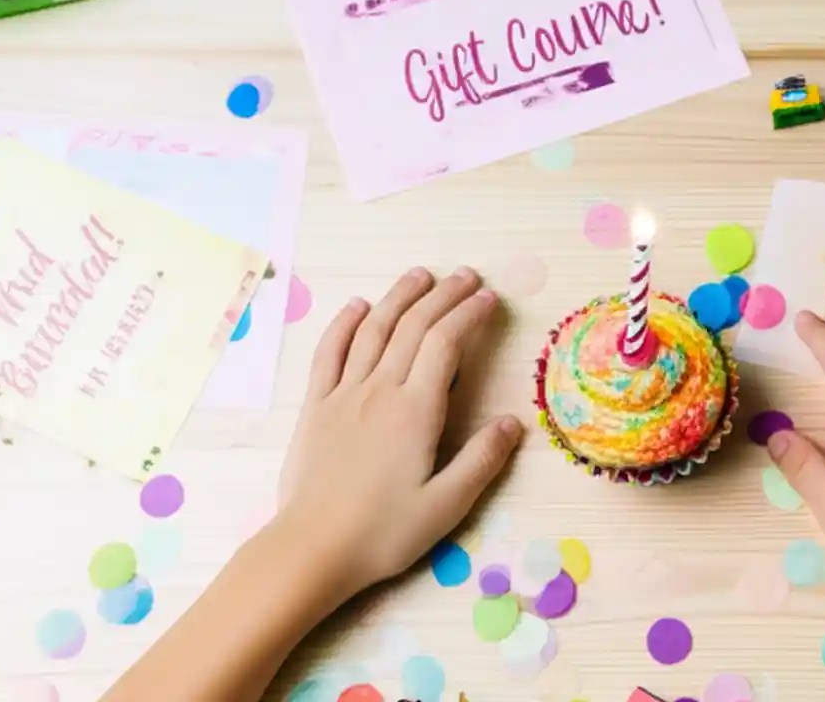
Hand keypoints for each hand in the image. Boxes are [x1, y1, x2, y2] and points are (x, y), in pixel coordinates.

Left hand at [276, 266, 522, 596]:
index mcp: (416, 412)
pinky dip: (344, 324)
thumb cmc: (383, 533)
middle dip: (444, 295)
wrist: (312, 548)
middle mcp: (379, 391)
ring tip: (421, 276)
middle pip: (413, 327)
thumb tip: (512, 422)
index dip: (469, 315)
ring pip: (373, 330)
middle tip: (468, 276)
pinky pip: (329, 353)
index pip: (446, 344)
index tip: (488, 299)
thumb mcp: (447, 506)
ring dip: (399, 297)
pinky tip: (357, 306)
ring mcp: (343, 395)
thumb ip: (482, 460)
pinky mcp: (315, 408)